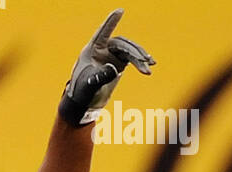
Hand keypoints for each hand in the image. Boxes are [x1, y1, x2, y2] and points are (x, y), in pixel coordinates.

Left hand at [58, 10, 154, 127]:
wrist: (85, 101)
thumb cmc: (82, 91)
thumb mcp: (90, 84)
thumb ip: (101, 76)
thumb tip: (115, 69)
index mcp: (93, 49)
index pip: (103, 32)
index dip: (111, 21)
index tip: (120, 10)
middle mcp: (104, 49)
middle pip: (121, 44)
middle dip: (134, 53)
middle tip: (144, 61)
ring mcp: (112, 55)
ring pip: (129, 51)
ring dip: (140, 59)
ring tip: (148, 68)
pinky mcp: (119, 62)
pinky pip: (132, 58)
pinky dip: (140, 62)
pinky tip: (149, 65)